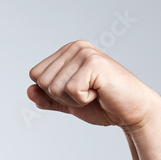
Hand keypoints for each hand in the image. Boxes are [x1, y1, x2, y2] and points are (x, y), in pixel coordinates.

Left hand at [27, 40, 160, 131]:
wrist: (132, 112)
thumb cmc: (102, 105)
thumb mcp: (67, 103)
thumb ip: (46, 98)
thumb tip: (29, 90)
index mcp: (67, 52)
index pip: (35, 75)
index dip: (51, 93)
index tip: (76, 92)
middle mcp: (75, 47)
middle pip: (42, 81)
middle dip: (61, 97)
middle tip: (86, 94)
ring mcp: (85, 53)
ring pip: (54, 87)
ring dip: (73, 99)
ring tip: (94, 93)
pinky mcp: (94, 63)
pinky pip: (70, 90)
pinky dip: (82, 100)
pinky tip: (99, 93)